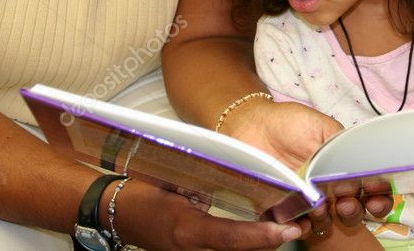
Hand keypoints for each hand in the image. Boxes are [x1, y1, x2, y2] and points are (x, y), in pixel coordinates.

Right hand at [122, 184, 308, 249]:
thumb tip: (240, 170)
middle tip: (298, 225)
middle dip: (269, 243)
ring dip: (259, 245)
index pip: (232, 238)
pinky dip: (244, 244)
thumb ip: (205, 180)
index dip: (262, 236)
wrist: (115, 211)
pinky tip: (263, 233)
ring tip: (287, 228)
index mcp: (187, 230)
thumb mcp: (174, 181)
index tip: (288, 229)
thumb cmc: (142, 191)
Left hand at [224, 101, 392, 229]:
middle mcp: (328, 188)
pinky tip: (300, 221)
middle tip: (346, 203)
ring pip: (327, 222)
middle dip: (356, 211)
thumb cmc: (289, 123)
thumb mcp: (323, 127)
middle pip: (353, 211)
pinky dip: (301, 229)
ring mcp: (306, 200)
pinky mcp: (283, 208)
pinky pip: (296, 227)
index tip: (374, 196)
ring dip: (328, 220)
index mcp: (342, 169)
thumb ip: (343, 145)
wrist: (252, 124)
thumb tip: (361, 168)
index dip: (378, 197)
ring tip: (319, 207)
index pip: (369, 190)